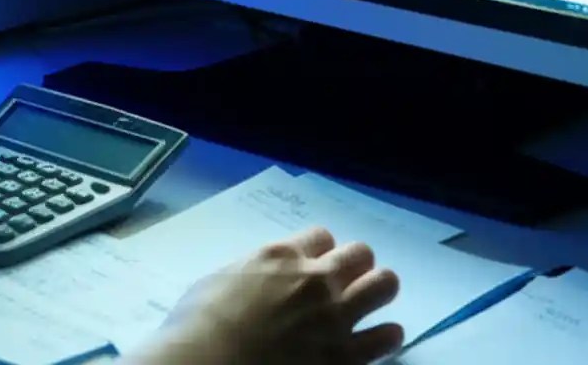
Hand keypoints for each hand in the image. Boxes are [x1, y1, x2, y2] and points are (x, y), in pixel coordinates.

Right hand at [130, 227, 402, 364]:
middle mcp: (315, 279)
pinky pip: (388, 335)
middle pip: (359, 254)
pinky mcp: (347, 355)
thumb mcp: (221, 280)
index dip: (320, 250)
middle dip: (356, 264)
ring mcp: (335, 317)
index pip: (322, 236)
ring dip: (378, 290)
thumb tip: (261, 279)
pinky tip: (379, 336)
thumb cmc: (198, 326)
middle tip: (347, 279)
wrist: (207, 364)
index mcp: (281, 256)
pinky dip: (386, 334)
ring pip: (383, 285)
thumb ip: (253, 272)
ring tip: (370, 300)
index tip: (313, 263)